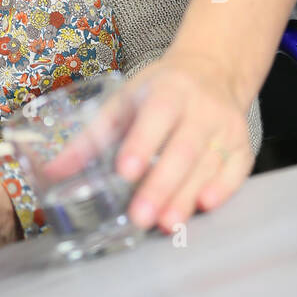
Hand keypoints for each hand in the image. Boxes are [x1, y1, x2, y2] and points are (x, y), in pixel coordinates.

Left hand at [45, 54, 254, 233]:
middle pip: (183, 149)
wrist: (212, 71)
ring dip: (186, 196)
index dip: (142, 143)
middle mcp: (201, 108)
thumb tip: (53, 172)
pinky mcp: (243, 146)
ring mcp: (226, 127)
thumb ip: (91, 137)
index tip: (125, 171)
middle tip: (141, 217)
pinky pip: (237, 170)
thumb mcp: (123, 102)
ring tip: (166, 225)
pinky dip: (223, 189)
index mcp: (168, 91)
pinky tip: (205, 207)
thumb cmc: (158, 91)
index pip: (156, 116)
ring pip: (208, 164)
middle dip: (162, 184)